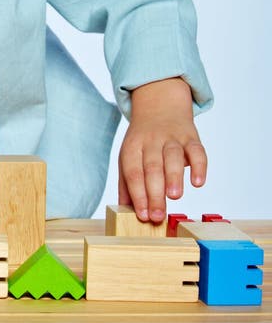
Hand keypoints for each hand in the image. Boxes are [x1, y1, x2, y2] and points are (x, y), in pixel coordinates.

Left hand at [118, 76, 206, 222]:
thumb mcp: (128, 157)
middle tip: (157, 215)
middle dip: (155, 193)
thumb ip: (127, 185)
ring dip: (174, 177)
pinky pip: (197, 150)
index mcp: (132, 147)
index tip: (143, 215)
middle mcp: (151, 141)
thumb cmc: (143, 141)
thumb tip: (123, 212)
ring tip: (174, 197)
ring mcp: (172, 138)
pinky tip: (198, 182)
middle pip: (152, 167)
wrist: (160, 107)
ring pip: (173, 156)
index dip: (138, 194)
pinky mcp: (191, 137)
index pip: (133, 172)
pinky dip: (199, 166)